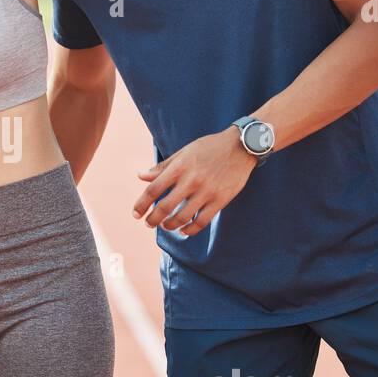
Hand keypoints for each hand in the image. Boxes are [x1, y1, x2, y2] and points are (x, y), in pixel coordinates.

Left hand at [132, 130, 256, 235]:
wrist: (242, 146)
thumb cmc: (209, 147)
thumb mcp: (184, 152)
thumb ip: (163, 167)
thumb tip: (141, 176)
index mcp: (180, 167)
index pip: (154, 189)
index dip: (141, 204)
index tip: (135, 214)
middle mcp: (191, 180)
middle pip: (165, 207)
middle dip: (153, 219)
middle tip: (148, 223)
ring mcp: (207, 191)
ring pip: (182, 217)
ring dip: (170, 225)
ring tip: (165, 226)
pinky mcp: (221, 199)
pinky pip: (202, 221)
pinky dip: (190, 229)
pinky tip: (183, 230)